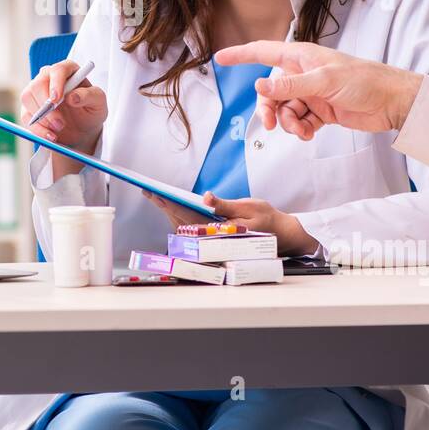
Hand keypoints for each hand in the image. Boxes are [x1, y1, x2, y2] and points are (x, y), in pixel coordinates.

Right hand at [20, 60, 106, 174]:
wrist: (82, 128)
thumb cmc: (91, 110)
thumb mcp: (98, 103)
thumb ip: (90, 96)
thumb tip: (73, 96)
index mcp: (67, 71)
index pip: (57, 70)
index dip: (55, 83)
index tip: (57, 99)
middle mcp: (49, 77)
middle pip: (38, 84)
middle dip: (47, 107)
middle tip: (60, 123)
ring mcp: (36, 92)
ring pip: (27, 98)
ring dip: (42, 118)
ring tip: (58, 129)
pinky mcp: (29, 107)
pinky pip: (26, 116)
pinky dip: (37, 128)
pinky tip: (50, 135)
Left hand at [142, 190, 317, 256]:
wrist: (280, 234)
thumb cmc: (266, 219)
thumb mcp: (248, 207)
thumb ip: (225, 205)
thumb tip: (206, 198)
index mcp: (219, 229)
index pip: (189, 216)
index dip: (170, 205)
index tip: (157, 195)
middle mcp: (213, 237)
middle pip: (181, 221)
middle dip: (164, 205)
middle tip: (147, 191)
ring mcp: (212, 238)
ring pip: (183, 225)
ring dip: (168, 211)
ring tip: (154, 195)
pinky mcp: (213, 236)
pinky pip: (190, 227)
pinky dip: (177, 216)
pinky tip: (169, 206)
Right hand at [213, 41, 422, 140]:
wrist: (391, 102)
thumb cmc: (363, 81)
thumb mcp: (324, 82)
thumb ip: (291, 85)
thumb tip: (260, 84)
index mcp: (301, 57)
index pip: (263, 52)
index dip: (240, 55)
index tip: (219, 57)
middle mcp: (302, 73)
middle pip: (270, 90)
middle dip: (268, 108)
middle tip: (269, 125)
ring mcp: (310, 93)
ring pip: (283, 109)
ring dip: (287, 122)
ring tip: (302, 130)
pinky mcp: (320, 110)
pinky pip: (297, 120)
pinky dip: (299, 128)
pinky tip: (309, 132)